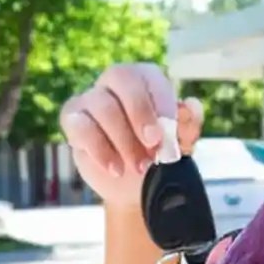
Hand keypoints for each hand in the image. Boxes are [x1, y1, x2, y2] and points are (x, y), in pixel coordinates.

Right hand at [60, 63, 203, 208]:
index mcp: (145, 80)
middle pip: (120, 77)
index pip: (149, 75)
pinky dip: (100, 150)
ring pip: (102, 105)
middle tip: (154, 143)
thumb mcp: (180, 144)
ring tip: (141, 166)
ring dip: (124, 139)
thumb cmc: (159, 155)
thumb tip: (190, 105)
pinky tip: (115, 168)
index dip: (161, 100)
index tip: (169, 131)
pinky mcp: (73, 120)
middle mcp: (115, 83)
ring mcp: (91, 99)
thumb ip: (187, 125)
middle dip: (140, 111)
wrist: (135, 188)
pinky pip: (81, 126)